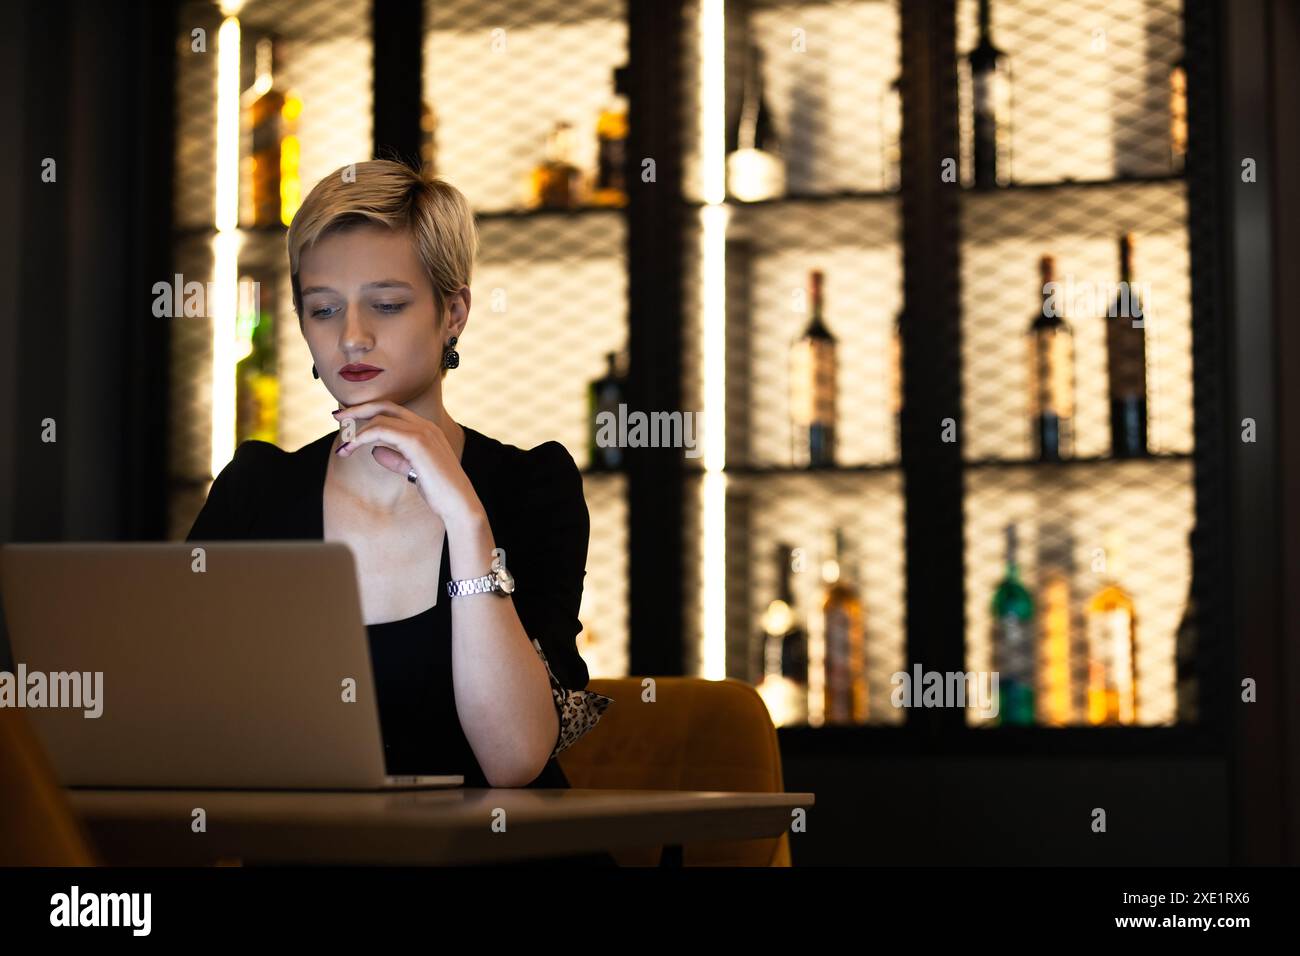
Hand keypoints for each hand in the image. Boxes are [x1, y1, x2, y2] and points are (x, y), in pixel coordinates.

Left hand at [332, 402, 480, 523]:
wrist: (458, 503)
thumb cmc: (439, 490)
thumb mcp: (412, 470)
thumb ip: (395, 458)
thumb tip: (375, 450)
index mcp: (426, 429)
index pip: (392, 411)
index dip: (369, 412)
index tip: (348, 420)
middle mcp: (425, 425)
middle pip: (385, 405)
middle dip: (358, 409)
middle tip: (337, 416)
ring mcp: (423, 431)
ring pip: (380, 418)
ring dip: (356, 431)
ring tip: (343, 448)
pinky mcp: (417, 442)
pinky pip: (382, 431)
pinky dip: (362, 437)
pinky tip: (351, 448)